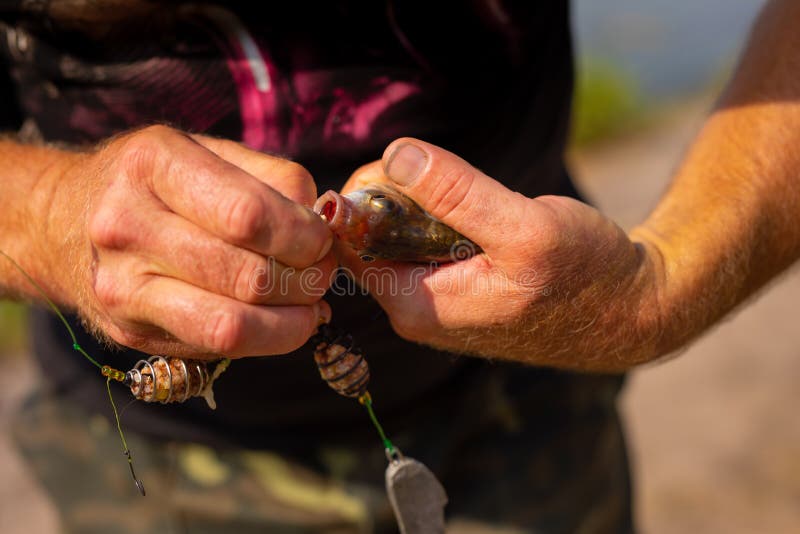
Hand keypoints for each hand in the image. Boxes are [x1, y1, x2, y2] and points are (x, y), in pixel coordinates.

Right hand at [41, 125, 334, 357]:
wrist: (60, 223)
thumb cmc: (153, 183)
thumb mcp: (206, 151)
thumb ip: (272, 177)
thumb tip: (327, 221)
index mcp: (154, 164)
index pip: (249, 215)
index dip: (304, 235)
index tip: (323, 238)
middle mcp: (127, 225)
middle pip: (248, 275)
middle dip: (308, 279)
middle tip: (324, 270)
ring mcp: (123, 286)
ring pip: (233, 325)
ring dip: (294, 320)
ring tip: (311, 301)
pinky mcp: (130, 331)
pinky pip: (216, 348)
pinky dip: (268, 340)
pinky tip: (285, 322)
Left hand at [338, 138, 662, 370]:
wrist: (632, 308)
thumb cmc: (586, 275)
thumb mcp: (523, 227)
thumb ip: (456, 193)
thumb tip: (395, 155)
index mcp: (416, 306)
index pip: (351, 244)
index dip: (362, 197)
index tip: (396, 165)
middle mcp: (417, 311)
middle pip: (372, 239)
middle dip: (394, 194)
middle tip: (436, 168)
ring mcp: (438, 302)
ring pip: (401, 236)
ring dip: (423, 203)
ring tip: (469, 194)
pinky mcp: (459, 289)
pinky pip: (429, 242)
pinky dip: (444, 216)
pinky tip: (481, 212)